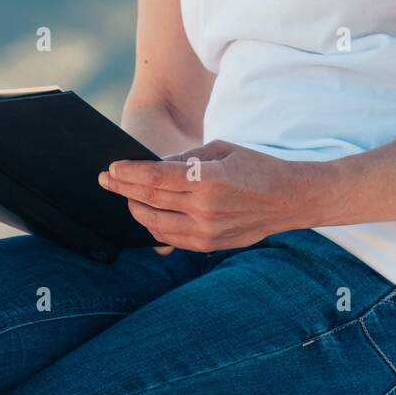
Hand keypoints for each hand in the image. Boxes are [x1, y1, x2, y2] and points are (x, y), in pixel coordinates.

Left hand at [97, 140, 324, 250]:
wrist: (290, 199)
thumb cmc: (257, 167)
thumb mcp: (222, 150)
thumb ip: (186, 158)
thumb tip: (155, 165)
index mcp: (208, 179)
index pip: (156, 177)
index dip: (129, 173)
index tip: (111, 168)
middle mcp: (205, 208)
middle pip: (150, 199)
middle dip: (123, 189)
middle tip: (105, 180)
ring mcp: (207, 231)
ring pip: (156, 223)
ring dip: (135, 209)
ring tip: (125, 196)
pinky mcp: (210, 245)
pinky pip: (171, 238)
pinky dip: (154, 226)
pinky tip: (147, 214)